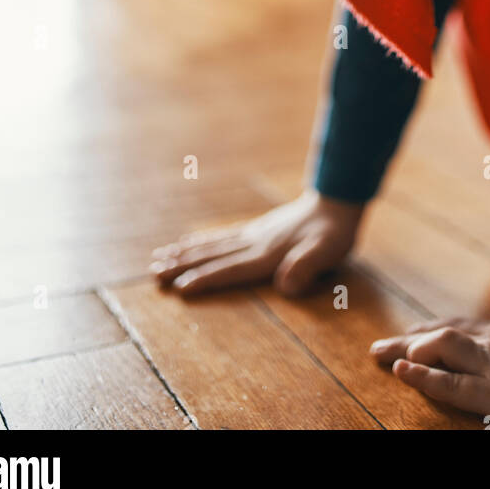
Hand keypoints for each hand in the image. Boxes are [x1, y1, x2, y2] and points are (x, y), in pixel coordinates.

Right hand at [149, 189, 363, 297]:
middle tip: (153, 272)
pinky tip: (189, 242)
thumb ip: (307, 267)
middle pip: (212, 256)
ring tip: (159, 257)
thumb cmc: (334, 233)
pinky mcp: (256, 231)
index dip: (206, 279)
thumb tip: (287, 284)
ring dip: (185, 253)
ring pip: (212, 245)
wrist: (336, 201)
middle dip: (182, 265)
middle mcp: (254, 243)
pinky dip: (202, 242)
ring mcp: (253, 235)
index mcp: (268, 254)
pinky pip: (222, 238)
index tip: (179, 287)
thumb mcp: (328, 252)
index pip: (231, 269)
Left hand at [370, 305, 489, 428]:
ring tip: (379, 355)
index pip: (461, 326)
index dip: (431, 329)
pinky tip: (402, 371)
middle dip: (407, 340)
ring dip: (407, 351)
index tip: (410, 333)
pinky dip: (424, 378)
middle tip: (377, 348)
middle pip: (442, 333)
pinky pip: (453, 384)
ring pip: (441, 347)